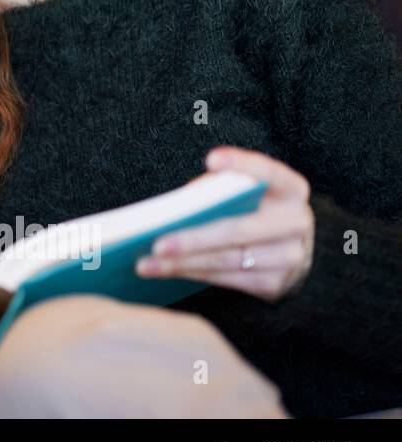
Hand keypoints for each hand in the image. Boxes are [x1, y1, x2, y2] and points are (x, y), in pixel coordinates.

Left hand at [135, 146, 315, 300]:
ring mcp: (289, 257)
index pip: (271, 174)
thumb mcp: (248, 193)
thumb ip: (222, 190)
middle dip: (193, 238)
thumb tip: (181, 206)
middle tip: (155, 242)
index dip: (244, 165)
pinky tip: (165, 270)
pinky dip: (192, 274)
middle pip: (239, 230)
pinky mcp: (275, 283)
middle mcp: (296, 223)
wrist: (290, 250)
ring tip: (146, 263)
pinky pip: (227, 278)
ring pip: (228, 259)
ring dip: (183, 263)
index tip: (212, 158)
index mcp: (291, 190)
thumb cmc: (254, 210)